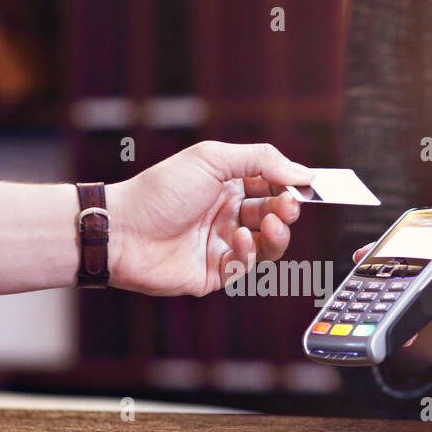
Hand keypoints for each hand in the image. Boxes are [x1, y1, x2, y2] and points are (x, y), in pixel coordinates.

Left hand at [106, 141, 314, 295]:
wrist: (124, 230)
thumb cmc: (161, 190)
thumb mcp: (212, 159)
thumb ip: (261, 160)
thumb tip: (304, 173)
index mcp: (228, 185)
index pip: (273, 185)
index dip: (291, 186)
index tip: (307, 186)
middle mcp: (227, 214)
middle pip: (275, 214)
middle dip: (287, 209)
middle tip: (289, 206)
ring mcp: (222, 244)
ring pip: (268, 244)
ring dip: (278, 233)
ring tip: (273, 224)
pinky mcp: (215, 273)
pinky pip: (246, 265)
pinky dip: (249, 252)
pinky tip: (238, 239)